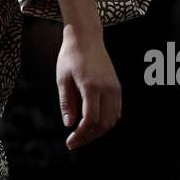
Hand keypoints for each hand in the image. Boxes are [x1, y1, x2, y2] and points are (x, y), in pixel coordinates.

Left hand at [56, 24, 120, 150]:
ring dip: (98, 131)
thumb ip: (66, 102)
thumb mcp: (62, 79)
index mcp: (91, 86)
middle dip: (89, 136)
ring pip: (113, 120)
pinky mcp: (117, 86)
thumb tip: (69, 125)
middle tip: (74, 141)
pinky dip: (106, 121)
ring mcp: (115, 88)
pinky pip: (116, 111)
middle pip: (104, 124)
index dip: (80, 135)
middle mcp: (107, 88)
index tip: (69, 142)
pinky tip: (92, 123)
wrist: (86, 37)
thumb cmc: (70, 56)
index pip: (90, 120)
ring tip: (82, 134)